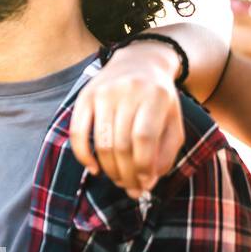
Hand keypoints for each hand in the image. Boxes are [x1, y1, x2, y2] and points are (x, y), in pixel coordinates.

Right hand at [70, 41, 183, 197]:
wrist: (139, 63)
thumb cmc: (159, 100)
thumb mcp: (172, 122)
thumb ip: (164, 153)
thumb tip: (146, 183)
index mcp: (156, 96)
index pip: (144, 138)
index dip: (142, 166)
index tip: (144, 184)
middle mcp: (128, 92)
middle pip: (122, 143)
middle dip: (126, 173)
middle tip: (130, 188)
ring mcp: (103, 93)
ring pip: (101, 142)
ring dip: (109, 169)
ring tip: (117, 180)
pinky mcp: (84, 96)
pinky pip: (78, 132)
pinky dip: (83, 155)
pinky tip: (94, 169)